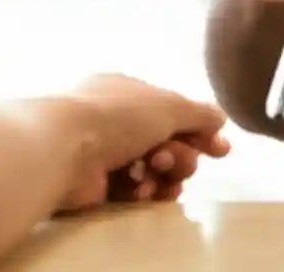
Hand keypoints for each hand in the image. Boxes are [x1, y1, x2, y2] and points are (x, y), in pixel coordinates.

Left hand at [56, 74, 231, 210]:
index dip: (201, 131)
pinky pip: (134, 189)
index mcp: (129, 93)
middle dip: (180, 155)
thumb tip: (220, 119)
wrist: (63, 149)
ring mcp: (105, 153)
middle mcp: (116, 120)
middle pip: (169, 143)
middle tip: (171, 161)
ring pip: (154, 169)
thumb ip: (201, 113)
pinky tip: (141, 190)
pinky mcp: (97, 184)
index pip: (175, 112)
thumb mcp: (170, 106)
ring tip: (155, 175)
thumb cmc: (117, 117)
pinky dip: (144, 190)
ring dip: (164, 175)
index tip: (220, 150)